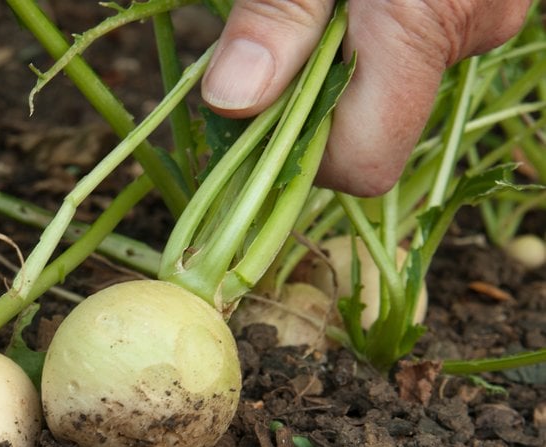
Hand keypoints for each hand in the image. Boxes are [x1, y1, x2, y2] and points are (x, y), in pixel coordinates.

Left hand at [201, 0, 531, 195]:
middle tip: (268, 42)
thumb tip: (232, 104)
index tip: (246, 110)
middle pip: (372, 129)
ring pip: (391, 87)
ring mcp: (484, 13)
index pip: (363, 161)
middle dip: (307, 106)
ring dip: (334, 66)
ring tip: (308, 5)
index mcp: (427, 18)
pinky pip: (414, 49)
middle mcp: (472, 30)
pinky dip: (367, 36)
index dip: (299, 156)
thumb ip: (278, 18)